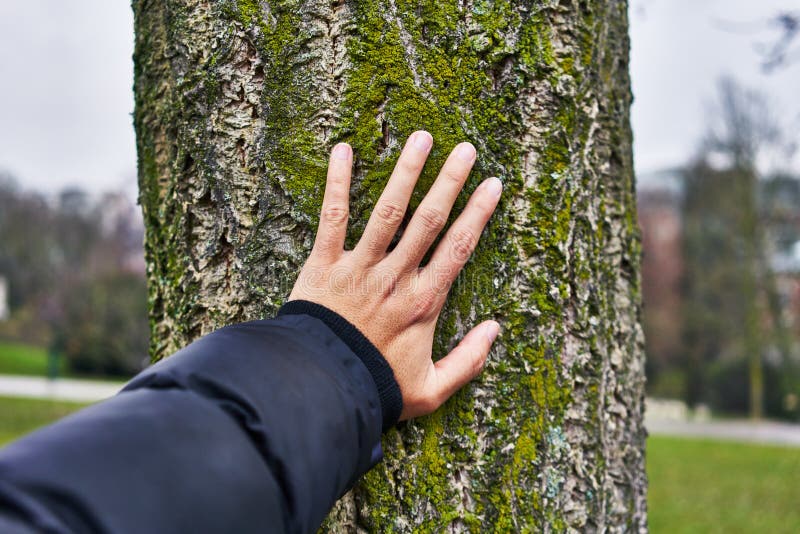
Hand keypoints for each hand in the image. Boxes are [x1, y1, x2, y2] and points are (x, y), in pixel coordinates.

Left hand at [289, 131, 501, 419]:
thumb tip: (495, 330)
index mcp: (423, 302)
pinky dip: (337, 184)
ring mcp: (359, 267)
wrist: (320, 387)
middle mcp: (395, 277)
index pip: (458, 248)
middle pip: (429, 220)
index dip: (478, 214)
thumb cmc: (376, 387)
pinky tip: (343, 150)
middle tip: (465, 149)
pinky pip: (332, 218)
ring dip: (405, 172)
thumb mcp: (432, 389)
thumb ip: (468, 360)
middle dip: (449, 182)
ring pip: (387, 211)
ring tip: (421, 138)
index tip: (493, 184)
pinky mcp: (324, 264)